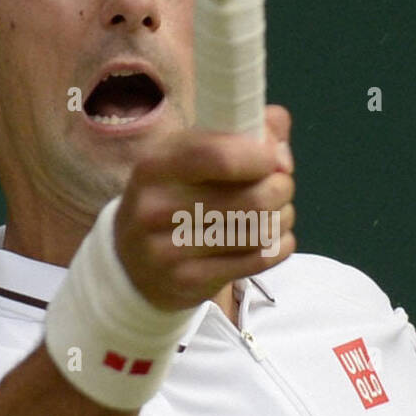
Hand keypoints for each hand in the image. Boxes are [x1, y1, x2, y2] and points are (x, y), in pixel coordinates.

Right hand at [114, 104, 295, 311]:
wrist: (131, 265)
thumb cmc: (172, 197)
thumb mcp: (189, 157)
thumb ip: (241, 134)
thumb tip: (279, 148)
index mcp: (156, 165)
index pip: (219, 155)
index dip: (261, 155)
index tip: (273, 158)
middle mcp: (157, 207)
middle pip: (252, 198)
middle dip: (281, 188)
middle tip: (281, 187)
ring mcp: (170, 250)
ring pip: (260, 230)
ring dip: (283, 217)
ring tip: (278, 212)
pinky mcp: (189, 281)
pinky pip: (259, 259)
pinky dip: (280, 245)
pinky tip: (274, 237)